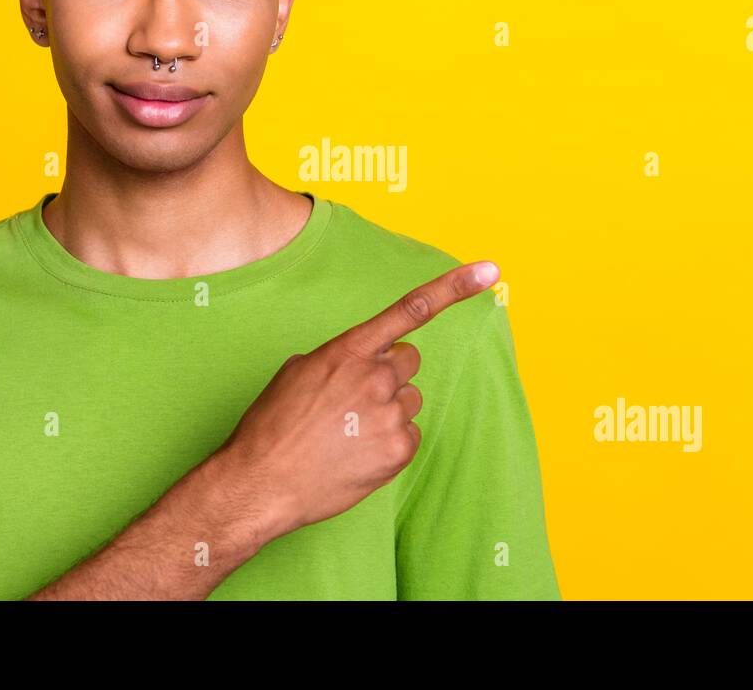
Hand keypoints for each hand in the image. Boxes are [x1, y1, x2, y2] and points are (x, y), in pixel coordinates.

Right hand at [217, 260, 500, 537]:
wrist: (262, 482)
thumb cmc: (273, 426)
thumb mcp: (298, 371)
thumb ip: (338, 357)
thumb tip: (356, 365)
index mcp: (350, 349)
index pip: (410, 310)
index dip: (454, 288)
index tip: (489, 271)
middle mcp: (377, 376)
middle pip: (410, 362)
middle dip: (390, 374)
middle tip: (356, 399)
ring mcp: (390, 414)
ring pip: (409, 401)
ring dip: (387, 411)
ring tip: (347, 432)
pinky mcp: (399, 451)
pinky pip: (409, 435)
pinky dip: (389, 443)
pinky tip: (357, 453)